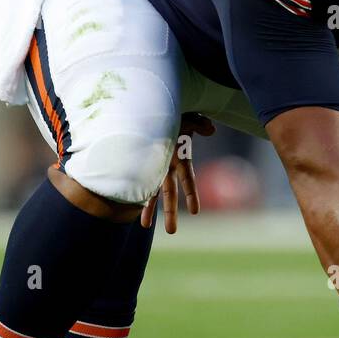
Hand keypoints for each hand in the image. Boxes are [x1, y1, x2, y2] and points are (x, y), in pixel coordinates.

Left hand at [140, 113, 212, 232]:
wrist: (153, 105)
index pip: (188, 180)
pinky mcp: (139, 160)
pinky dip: (132, 192)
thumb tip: (211, 129)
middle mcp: (167, 164)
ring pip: (151, 190)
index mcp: (180, 156)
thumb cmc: (174, 111)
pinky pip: (136, 179)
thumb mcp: (188, 116)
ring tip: (145, 226)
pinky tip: (126, 204)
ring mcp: (153, 164)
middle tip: (172, 232)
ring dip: (149, 208)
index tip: (196, 212)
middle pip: (169, 192)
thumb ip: (199, 123)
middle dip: (171, 212)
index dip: (191, 194)